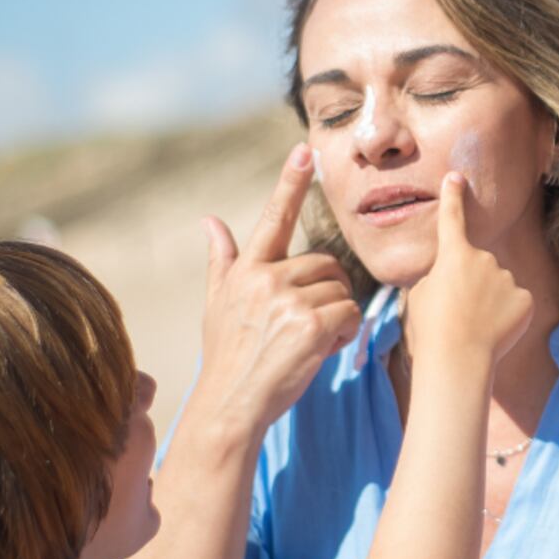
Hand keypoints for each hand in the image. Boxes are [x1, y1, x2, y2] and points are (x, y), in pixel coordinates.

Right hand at [196, 143, 360, 437]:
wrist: (229, 407)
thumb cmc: (228, 358)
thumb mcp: (218, 306)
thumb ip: (222, 261)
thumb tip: (208, 221)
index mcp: (247, 271)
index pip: (273, 218)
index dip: (290, 183)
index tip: (305, 151)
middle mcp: (265, 279)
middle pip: (326, 265)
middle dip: (328, 292)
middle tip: (307, 326)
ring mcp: (287, 300)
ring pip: (341, 291)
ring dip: (337, 317)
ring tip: (309, 343)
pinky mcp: (310, 324)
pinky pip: (350, 314)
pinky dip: (345, 334)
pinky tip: (321, 351)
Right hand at [404, 172, 532, 365]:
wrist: (457, 359)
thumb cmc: (431, 330)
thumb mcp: (421, 296)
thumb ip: (440, 278)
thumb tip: (451, 278)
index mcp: (453, 255)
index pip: (452, 219)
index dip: (453, 197)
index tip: (456, 177)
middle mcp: (483, 258)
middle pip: (478, 267)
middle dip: (470, 285)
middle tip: (455, 313)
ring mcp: (507, 278)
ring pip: (498, 285)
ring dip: (488, 302)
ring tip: (473, 327)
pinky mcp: (525, 298)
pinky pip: (515, 302)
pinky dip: (507, 316)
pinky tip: (493, 331)